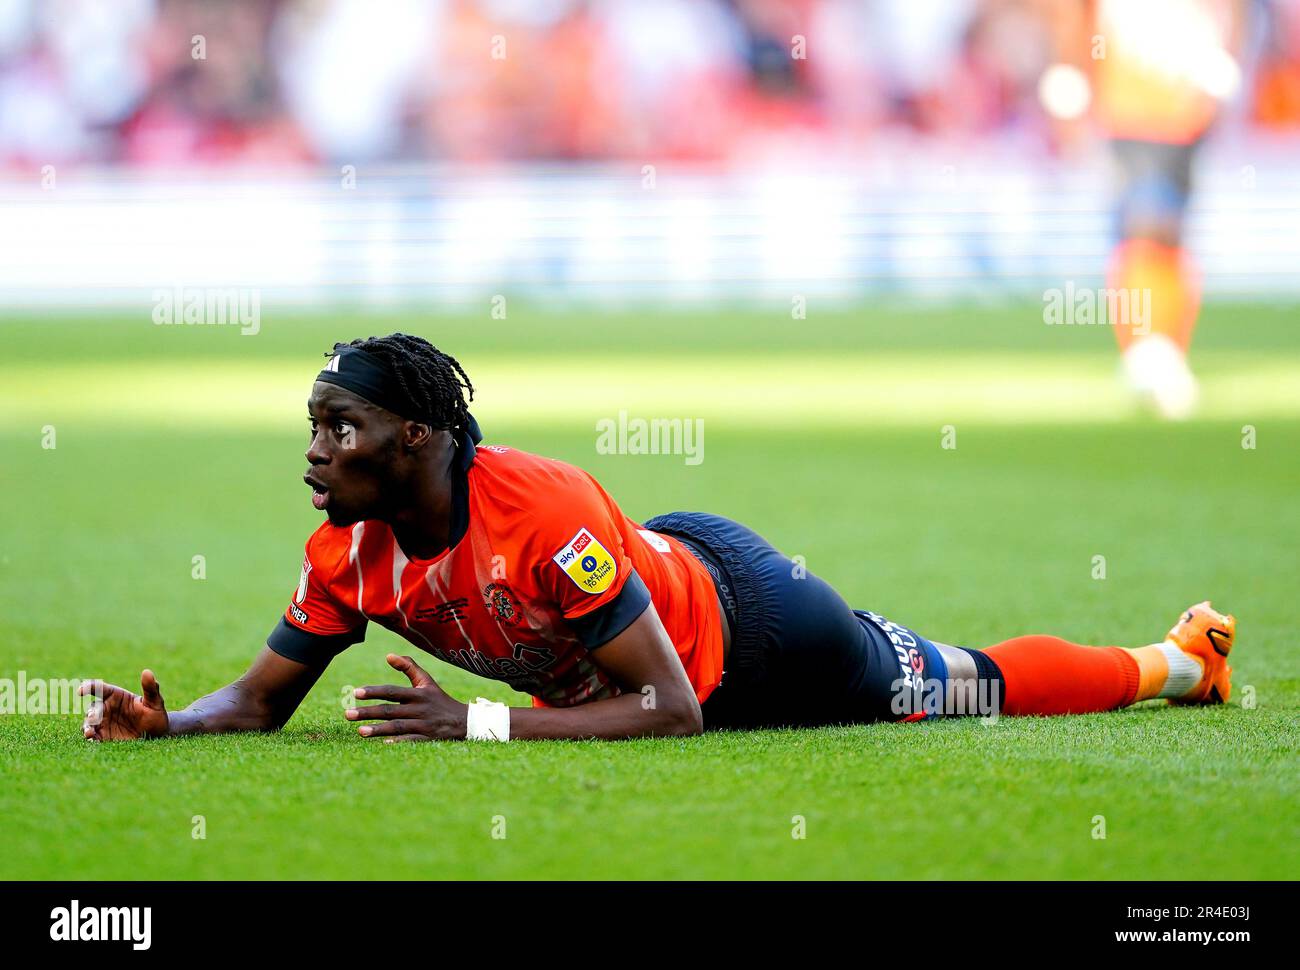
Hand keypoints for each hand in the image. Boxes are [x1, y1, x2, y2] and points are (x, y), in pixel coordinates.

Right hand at [79, 670, 169, 740]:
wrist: (157, 733)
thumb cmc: (155, 714)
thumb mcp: (155, 701)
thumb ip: (150, 688)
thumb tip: (147, 672)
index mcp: (116, 695)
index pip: (99, 688)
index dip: (88, 687)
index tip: (80, 690)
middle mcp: (107, 707)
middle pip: (93, 707)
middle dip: (91, 712)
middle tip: (94, 716)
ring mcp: (104, 721)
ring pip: (88, 722)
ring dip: (86, 726)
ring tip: (89, 732)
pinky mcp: (103, 735)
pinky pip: (93, 736)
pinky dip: (90, 738)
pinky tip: (92, 740)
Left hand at [347, 654, 467, 741]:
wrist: (463, 721)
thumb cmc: (439, 699)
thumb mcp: (427, 681)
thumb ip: (409, 666)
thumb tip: (388, 655)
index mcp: (418, 694)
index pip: (392, 691)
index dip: (374, 691)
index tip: (356, 692)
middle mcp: (419, 709)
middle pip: (390, 710)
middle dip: (368, 712)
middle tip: (347, 714)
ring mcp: (423, 725)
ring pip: (397, 727)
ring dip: (378, 730)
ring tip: (359, 731)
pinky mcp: (427, 739)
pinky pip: (410, 741)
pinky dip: (397, 742)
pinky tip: (382, 745)